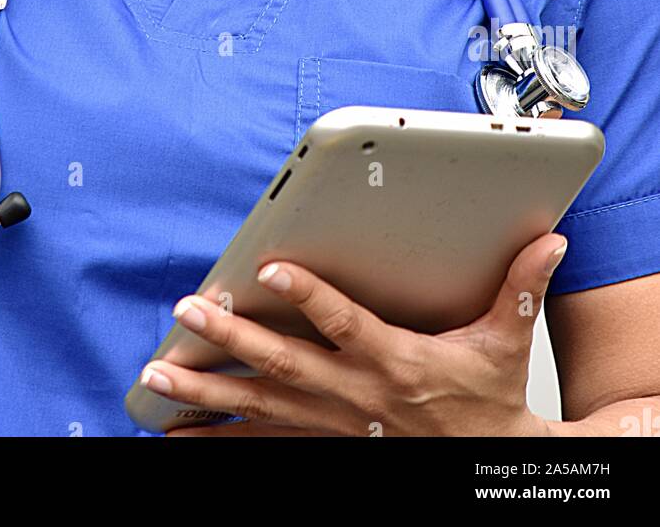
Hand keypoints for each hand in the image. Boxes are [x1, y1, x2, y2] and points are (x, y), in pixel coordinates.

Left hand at [139, 233, 568, 435]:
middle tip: (187, 312)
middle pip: (283, 367)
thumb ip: (520, 289)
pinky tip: (174, 432)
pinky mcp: (321, 445)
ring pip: (258, 408)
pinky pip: (261, 445)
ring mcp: (333, 427)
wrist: (484, 464)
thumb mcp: (506, 342)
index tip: (269, 270)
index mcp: (395, 362)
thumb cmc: (487, 400)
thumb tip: (549, 242)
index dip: (308, 297)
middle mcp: (355, 398)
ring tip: (158, 375)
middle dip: (230, 340)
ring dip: (205, 392)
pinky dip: (217, 440)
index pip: (345, 323)